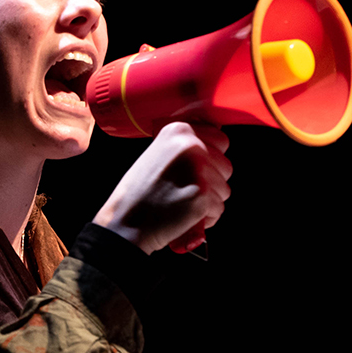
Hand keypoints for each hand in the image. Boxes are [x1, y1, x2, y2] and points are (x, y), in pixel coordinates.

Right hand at [92, 123, 231, 254]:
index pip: (220, 140)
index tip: (195, 171)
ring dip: (209, 201)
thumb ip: (183, 149)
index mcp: (179, 131)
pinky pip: (219, 209)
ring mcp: (198, 170)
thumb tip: (211, 150)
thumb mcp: (157, 155)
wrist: (125, 221)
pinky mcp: (202, 195)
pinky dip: (206, 218)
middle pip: (226, 165)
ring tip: (183, 203)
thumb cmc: (138, 194)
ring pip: (224, 189)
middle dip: (212, 182)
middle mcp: (191, 145)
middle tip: (186, 190)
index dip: (211, 159)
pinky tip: (185, 215)